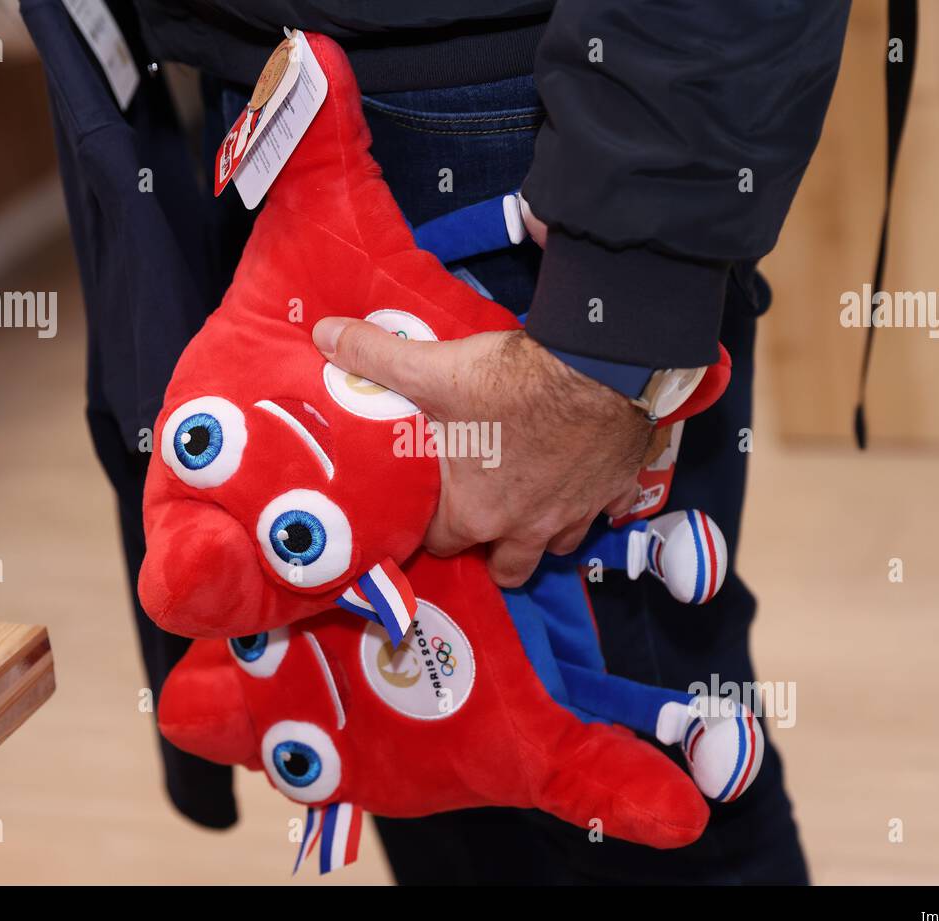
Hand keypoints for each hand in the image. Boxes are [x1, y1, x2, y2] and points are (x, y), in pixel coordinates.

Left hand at [312, 317, 651, 586]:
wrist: (601, 367)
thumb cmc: (511, 381)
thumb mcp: (432, 368)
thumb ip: (373, 356)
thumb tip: (322, 335)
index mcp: (475, 512)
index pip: (440, 544)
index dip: (429, 528)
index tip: (425, 509)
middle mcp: (526, 527)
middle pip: (504, 567)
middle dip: (489, 549)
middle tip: (479, 516)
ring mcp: (576, 514)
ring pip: (556, 547)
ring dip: (541, 532)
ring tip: (529, 504)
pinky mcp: (616, 490)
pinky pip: (607, 510)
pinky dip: (596, 500)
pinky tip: (586, 479)